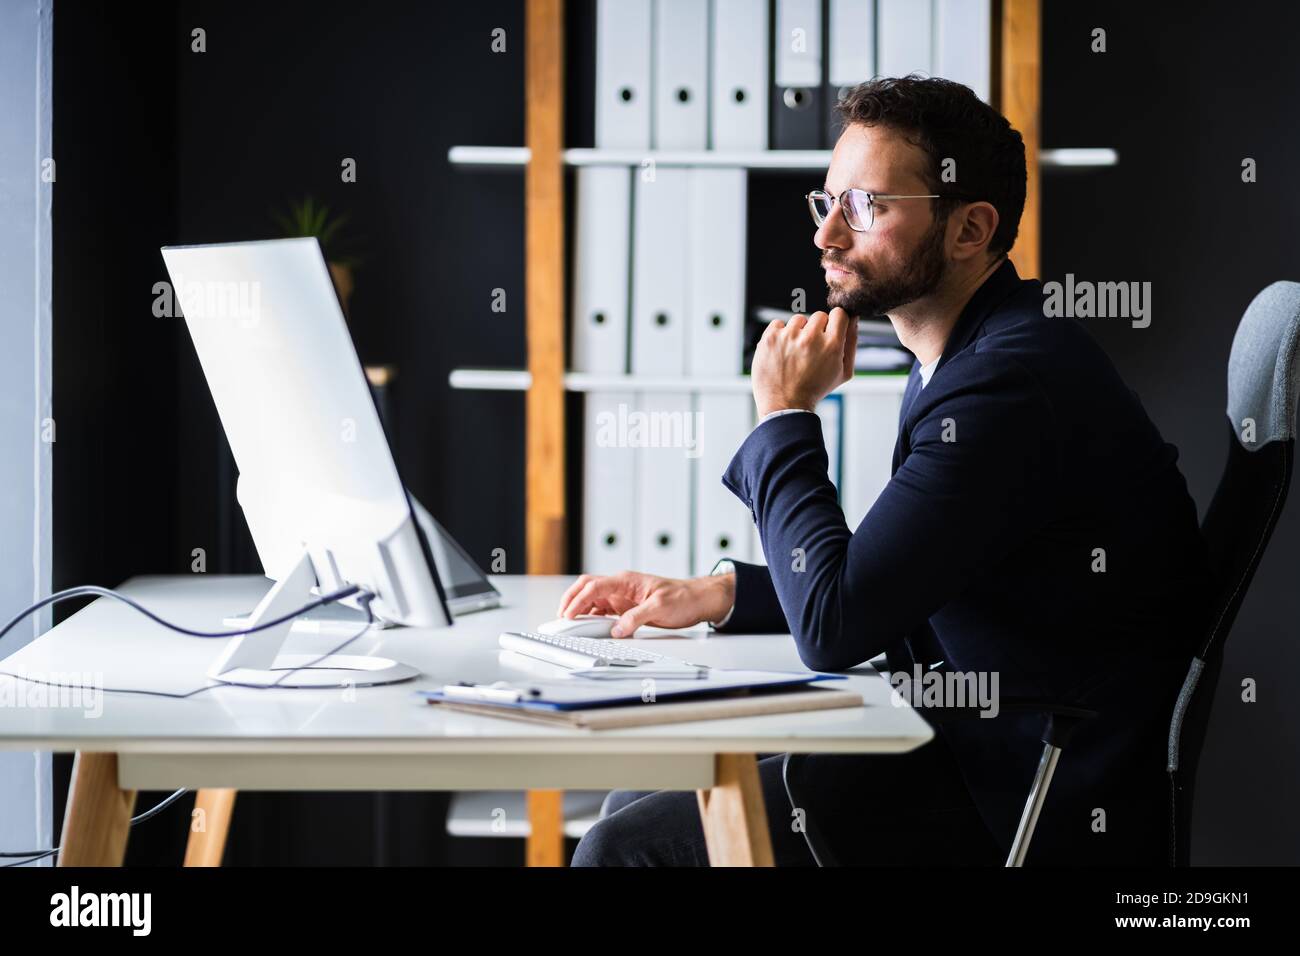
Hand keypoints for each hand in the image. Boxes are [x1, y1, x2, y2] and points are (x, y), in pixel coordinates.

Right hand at [555, 571, 735, 636]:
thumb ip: (636, 618)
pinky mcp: (625, 608)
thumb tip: (617, 630)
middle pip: (586, 588)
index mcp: (625, 581)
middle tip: (560, 617)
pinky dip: (591, 618)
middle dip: (570, 600)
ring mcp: (621, 598)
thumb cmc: (682, 597)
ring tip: (569, 625)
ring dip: (579, 610)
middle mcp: (620, 587)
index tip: (568, 614)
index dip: (578, 601)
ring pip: (591, 600)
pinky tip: (587, 628)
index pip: (594, 586)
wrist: (697, 600)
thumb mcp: (660, 607)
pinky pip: (602, 611)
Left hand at [751, 307, 856, 417]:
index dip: (835, 321)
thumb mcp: (843, 372)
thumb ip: (852, 343)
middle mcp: (810, 338)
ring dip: (798, 333)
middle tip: (811, 350)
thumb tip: (853, 318)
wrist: (784, 405)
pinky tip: (782, 352)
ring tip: (795, 354)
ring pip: (798, 320)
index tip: (830, 331)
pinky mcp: (770, 337)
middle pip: (819, 316)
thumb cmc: (815, 389)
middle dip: (817, 330)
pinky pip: (778, 323)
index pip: (839, 313)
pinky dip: (780, 335)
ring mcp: (788, 336)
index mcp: (831, 345)